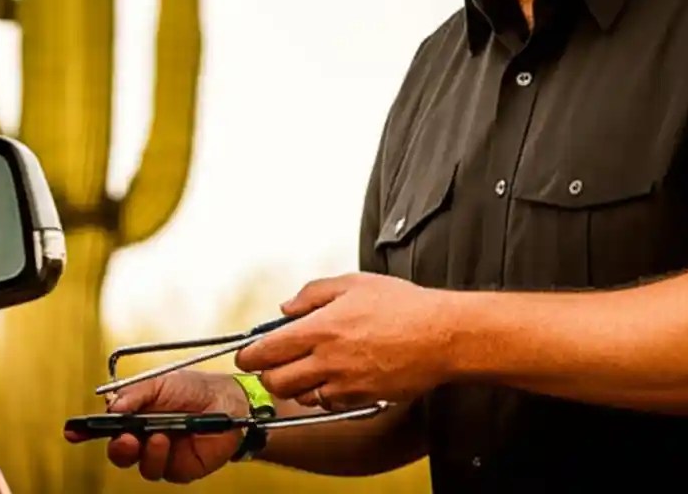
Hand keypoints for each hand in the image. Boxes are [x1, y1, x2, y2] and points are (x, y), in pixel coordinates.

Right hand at [63, 370, 248, 483]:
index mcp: (135, 413)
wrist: (229, 403)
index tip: (72, 430)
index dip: (86, 429)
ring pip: (135, 463)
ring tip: (150, 436)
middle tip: (121, 437)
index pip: (106, 424)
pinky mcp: (176, 468)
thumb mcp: (161, 382)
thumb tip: (111, 407)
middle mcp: (143, 435)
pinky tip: (165, 440)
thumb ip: (135, 394)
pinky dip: (157, 456)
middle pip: (117, 449)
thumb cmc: (195, 389)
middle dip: (114, 445)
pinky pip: (158, 470)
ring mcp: (159, 453)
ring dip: (137, 450)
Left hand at [235, 273, 455, 410]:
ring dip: (294, 385)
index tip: (245, 354)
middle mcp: (327, 360)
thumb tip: (286, 308)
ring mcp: (344, 383)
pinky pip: (327, 404)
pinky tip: (330, 378)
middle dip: (267, 373)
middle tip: (272, 363)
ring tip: (303, 368)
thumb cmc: (402, 305)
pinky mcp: (360, 398)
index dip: (248, 355)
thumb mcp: (353, 283)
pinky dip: (321, 395)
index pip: (266, 350)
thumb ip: (313, 293)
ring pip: (300, 397)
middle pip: (275, 381)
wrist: (442, 336)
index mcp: (319, 328)